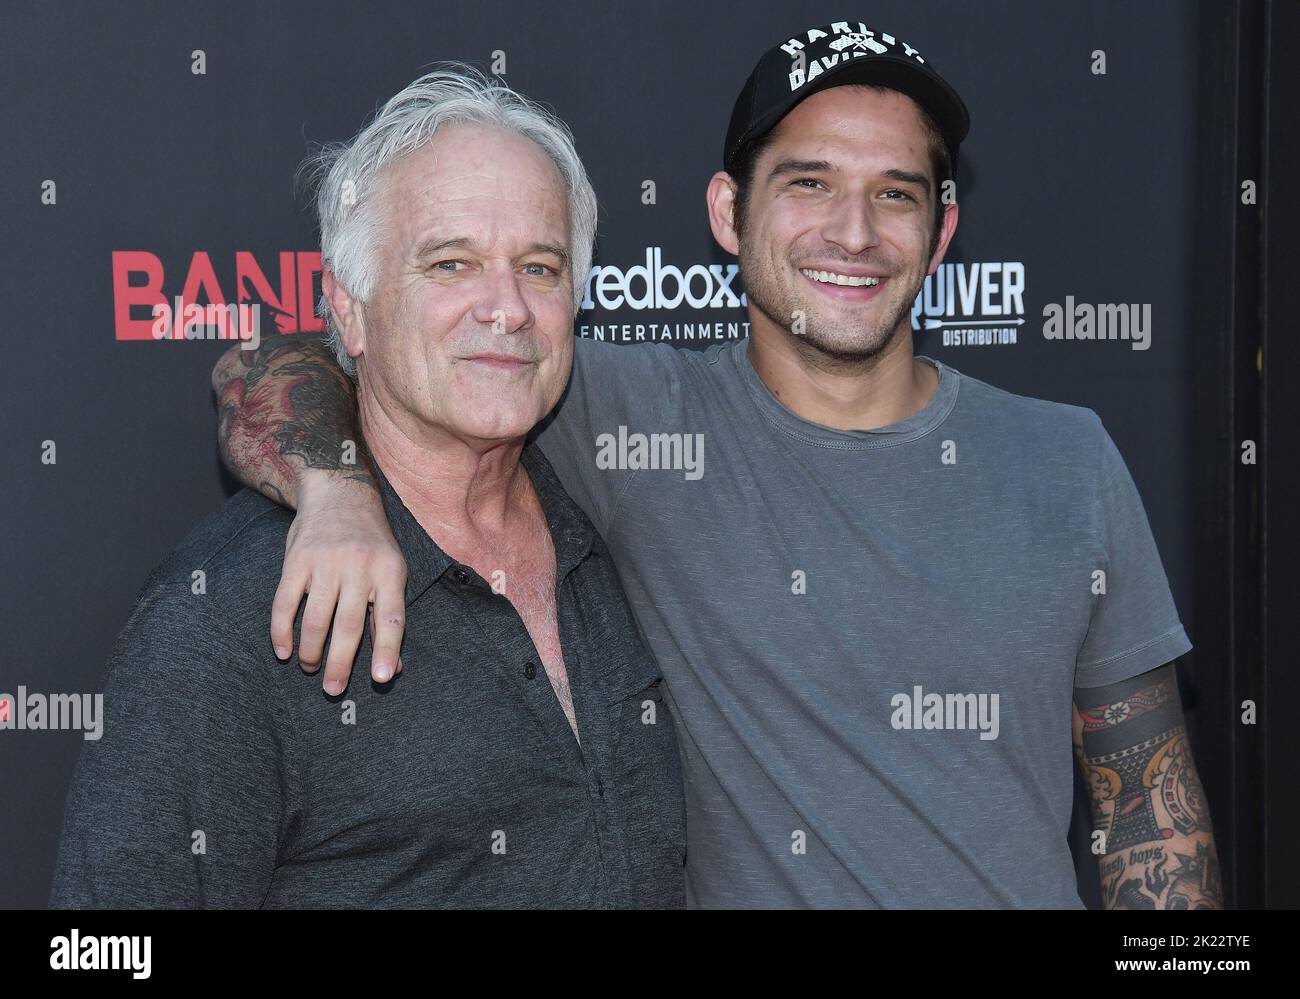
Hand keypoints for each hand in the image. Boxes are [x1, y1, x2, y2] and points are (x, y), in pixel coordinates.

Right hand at [273, 471, 407, 693]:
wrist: (340, 491)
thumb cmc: (370, 541)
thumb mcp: (390, 569)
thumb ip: (387, 615)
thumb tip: (396, 665)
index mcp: (389, 571)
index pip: (392, 617)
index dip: (388, 650)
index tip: (383, 679)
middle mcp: (359, 565)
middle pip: (349, 624)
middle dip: (340, 662)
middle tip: (333, 689)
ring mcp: (325, 562)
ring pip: (316, 617)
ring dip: (311, 650)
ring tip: (310, 669)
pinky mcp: (296, 560)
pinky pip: (285, 602)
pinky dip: (282, 630)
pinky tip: (284, 650)